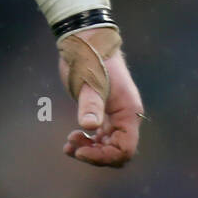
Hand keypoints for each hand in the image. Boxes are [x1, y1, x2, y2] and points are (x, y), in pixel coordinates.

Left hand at [61, 44, 143, 168]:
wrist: (86, 41)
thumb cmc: (90, 58)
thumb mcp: (89, 81)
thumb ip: (90, 104)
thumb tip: (89, 126)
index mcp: (128, 111)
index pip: (124, 149)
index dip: (104, 157)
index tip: (81, 151)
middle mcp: (125, 117)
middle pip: (117, 152)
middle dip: (95, 155)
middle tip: (73, 146)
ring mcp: (115, 117)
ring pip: (107, 147)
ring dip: (89, 150)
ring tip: (69, 144)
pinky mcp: (104, 114)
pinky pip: (100, 138)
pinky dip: (87, 143)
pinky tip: (71, 138)